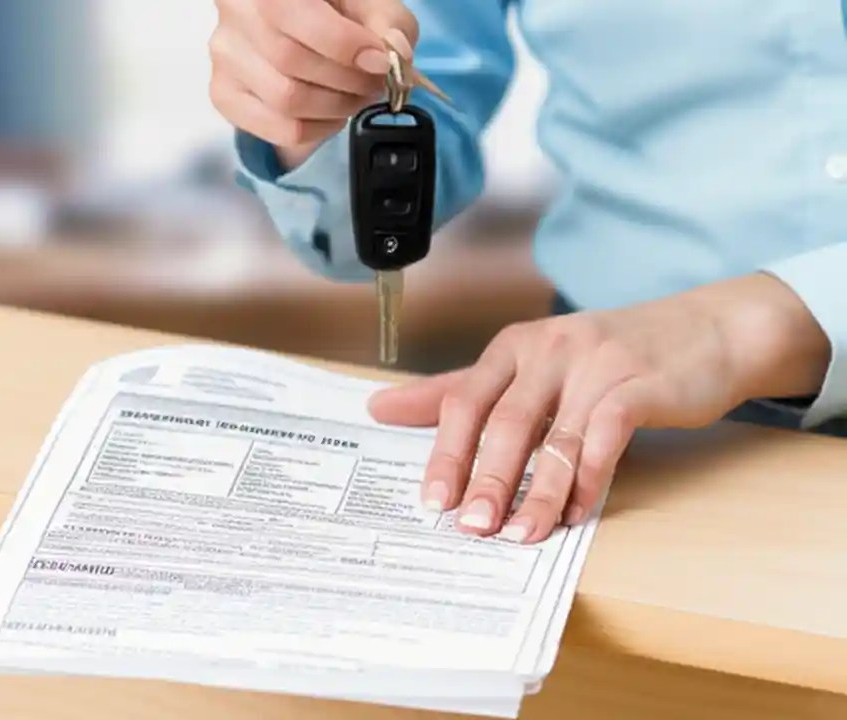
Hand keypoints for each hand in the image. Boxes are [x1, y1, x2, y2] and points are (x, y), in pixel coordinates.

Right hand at [209, 0, 419, 169]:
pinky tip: (330, 115)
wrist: (298, 29)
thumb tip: (392, 52)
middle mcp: (235, 13)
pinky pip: (277, 129)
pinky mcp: (225, 94)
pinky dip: (317, 130)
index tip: (379, 61)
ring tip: (355, 97)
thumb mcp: (367, 2)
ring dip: (335, 108)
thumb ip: (386, 20)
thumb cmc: (333, 10)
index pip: (299, 17)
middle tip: (373, 83)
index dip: (346, 46)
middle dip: (346, 80)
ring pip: (285, 99)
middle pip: (291, 60)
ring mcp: (225, 56)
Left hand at [367, 274, 829, 543]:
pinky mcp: (642, 383)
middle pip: (505, 422)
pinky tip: (576, 512)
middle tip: (470, 527)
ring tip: (519, 535)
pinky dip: (589, 480)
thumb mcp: (530, 366)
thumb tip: (380, 407)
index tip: (432, 501)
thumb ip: (462, 390)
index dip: (445, 453)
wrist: (707, 331)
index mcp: (514, 346)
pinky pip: (607, 437)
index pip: (465, 401)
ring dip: (537, 494)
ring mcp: (597, 364)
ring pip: (557, 438)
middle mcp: (550, 349)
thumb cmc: (607, 357)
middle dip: (485, 481)